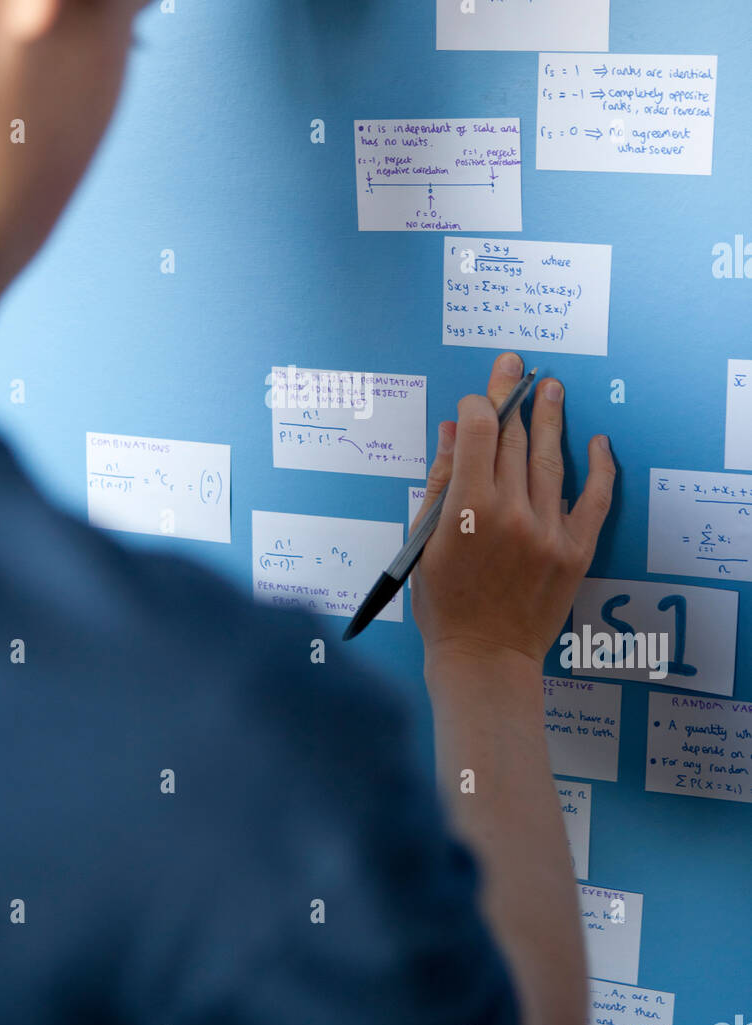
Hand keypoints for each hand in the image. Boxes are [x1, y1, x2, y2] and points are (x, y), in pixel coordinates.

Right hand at [411, 353, 614, 669]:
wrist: (484, 657)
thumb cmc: (444, 602)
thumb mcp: (425, 539)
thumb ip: (442, 481)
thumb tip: (454, 431)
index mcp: (467, 508)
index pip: (478, 431)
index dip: (477, 406)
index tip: (476, 400)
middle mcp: (511, 512)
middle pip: (512, 438)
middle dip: (511, 397)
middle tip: (514, 367)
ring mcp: (548, 530)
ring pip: (549, 458)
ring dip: (549, 417)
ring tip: (551, 388)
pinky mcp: (575, 549)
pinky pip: (593, 498)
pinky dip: (598, 467)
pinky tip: (597, 441)